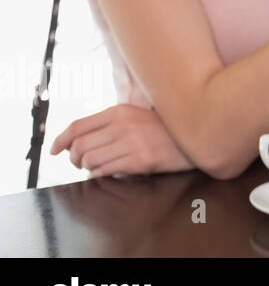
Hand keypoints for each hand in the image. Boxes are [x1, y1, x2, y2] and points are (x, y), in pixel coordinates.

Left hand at [49, 104, 194, 177]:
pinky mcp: (141, 160)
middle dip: (74, 158)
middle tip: (81, 162)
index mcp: (120, 111)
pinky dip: (100, 174)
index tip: (54, 150)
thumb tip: (75, 139)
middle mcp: (124, 125)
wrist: (197, 134)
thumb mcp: (136, 116)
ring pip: (90, 160)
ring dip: (88, 168)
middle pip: (79, 146)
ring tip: (96, 167)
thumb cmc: (163, 129)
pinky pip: (106, 171)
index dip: (60, 140)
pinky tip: (107, 171)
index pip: (77, 126)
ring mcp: (133, 143)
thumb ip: (109, 123)